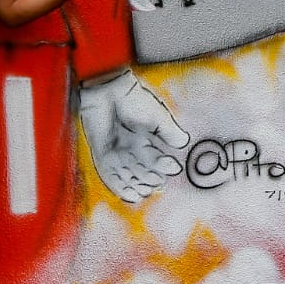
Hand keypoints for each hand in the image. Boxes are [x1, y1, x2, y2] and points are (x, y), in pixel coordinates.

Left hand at [78, 69, 188, 202]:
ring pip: (127, 176)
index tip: (174, 168)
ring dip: (136, 186)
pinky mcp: (101, 153)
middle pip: (141, 171)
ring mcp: (115, 152)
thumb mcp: (157, 115)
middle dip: (150, 179)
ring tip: (146, 192)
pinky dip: (118, 186)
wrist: (108, 88)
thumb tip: (184, 143)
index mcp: (144, 140)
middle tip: (158, 184)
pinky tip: (129, 195)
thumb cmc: (132, 97)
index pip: (156, 159)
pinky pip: (109, 174)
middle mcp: (130, 149)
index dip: (164, 166)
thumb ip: (169, 131)